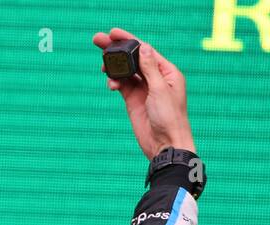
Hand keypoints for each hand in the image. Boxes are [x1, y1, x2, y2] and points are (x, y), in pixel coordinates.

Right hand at [92, 29, 194, 158]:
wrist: (165, 145)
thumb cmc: (170, 119)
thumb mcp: (160, 89)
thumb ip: (150, 68)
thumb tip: (144, 46)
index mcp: (167, 72)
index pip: (145, 50)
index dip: (129, 40)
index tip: (113, 33)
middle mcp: (155, 78)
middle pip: (133, 59)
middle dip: (117, 50)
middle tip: (99, 40)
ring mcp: (144, 90)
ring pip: (125, 72)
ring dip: (114, 68)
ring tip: (103, 67)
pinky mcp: (134, 101)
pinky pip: (122, 85)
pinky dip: (115, 82)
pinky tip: (111, 84)